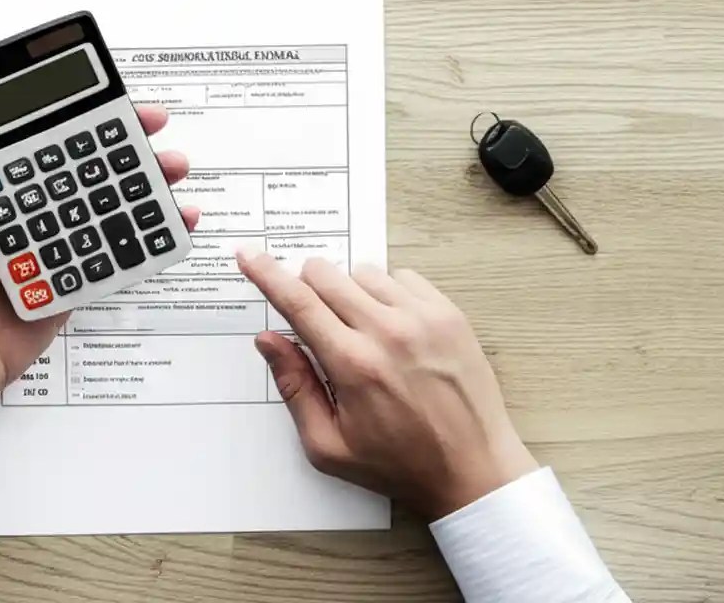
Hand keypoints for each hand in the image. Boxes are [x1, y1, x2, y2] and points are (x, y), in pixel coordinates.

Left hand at [0, 105, 198, 419]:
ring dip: (137, 196)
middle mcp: (23, 229)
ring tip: (170, 178)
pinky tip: (161, 230)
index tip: (105, 112)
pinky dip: (135, 248)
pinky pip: (103, 265)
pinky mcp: (64, 293)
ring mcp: (47, 260)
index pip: (39, 159)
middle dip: (121, 158)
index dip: (74, 134)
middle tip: (155, 141)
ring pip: (100, 218)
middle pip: (80, 183)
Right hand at [237, 253, 537, 518]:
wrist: (473, 469)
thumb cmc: (398, 463)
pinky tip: (391, 324)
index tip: (249, 255)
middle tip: (312, 314)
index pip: (298, 302)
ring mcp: (423, 318)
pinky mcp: (449, 314)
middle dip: (306, 285)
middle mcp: (387, 332)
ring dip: (349, 291)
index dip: (267, 274)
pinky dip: (387, 291)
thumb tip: (268, 340)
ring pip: (363, 272)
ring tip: (359, 329)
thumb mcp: (328, 445)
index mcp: (353, 365)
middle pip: (326, 275)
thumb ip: (294, 387)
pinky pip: (403, 276)